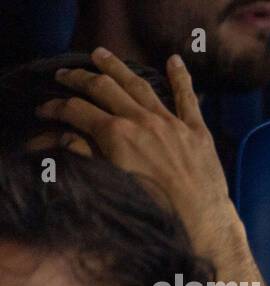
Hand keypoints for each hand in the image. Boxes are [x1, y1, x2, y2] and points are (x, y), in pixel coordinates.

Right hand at [39, 48, 239, 255]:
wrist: (201, 223)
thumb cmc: (154, 212)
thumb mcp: (112, 184)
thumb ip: (88, 157)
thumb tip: (68, 138)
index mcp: (117, 135)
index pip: (77, 110)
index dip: (57, 107)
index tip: (45, 109)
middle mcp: (143, 122)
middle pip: (104, 88)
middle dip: (80, 78)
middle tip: (66, 73)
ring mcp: (172, 124)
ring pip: (140, 85)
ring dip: (117, 67)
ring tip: (101, 54)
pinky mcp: (197, 132)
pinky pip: (188, 98)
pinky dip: (181, 77)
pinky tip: (174, 61)